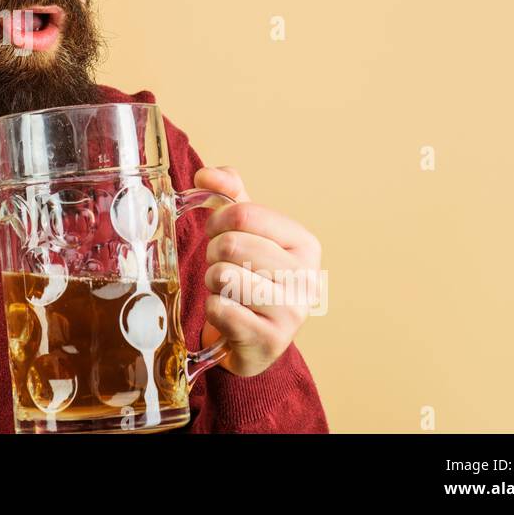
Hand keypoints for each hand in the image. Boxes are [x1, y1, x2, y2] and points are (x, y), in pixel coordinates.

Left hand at [193, 166, 322, 376]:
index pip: (244, 213)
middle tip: (221, 266)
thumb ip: (228, 194)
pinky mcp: (271, 340)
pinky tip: (228, 313)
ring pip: (223, 275)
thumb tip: (206, 174)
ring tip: (226, 289)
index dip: (217, 221)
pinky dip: (213, 308)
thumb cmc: (250, 276)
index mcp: (305, 243)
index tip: (217, 233)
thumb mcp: (245, 230)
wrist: (253, 338)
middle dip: (213, 254)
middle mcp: (306, 277)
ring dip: (212, 282)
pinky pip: (220, 309)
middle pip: (231, 244)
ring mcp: (293, 312)